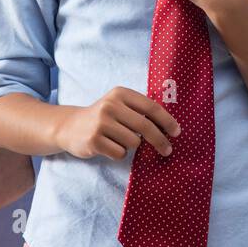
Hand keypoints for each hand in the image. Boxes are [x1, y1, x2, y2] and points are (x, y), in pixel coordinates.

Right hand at [54, 87, 180, 159]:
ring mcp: (101, 123)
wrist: (70, 126)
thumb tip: (170, 126)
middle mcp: (110, 106)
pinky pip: (120, 153)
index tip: (177, 132)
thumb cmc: (103, 117)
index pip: (151, 107)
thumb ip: (139, 110)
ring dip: (131, 146)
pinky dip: (119, 153)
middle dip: (160, 140)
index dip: (167, 121)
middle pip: (145, 126)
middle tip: (168, 150)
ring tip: (118, 140)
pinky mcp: (94, 140)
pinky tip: (108, 146)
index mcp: (120, 93)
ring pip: (134, 142)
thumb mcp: (118, 105)